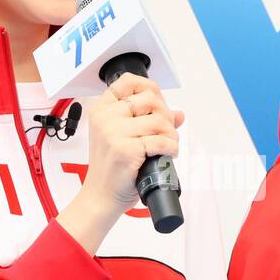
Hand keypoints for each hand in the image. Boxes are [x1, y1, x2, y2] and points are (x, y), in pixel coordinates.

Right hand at [57, 73, 183, 253]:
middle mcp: (105, 117)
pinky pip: (161, 141)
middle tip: (166, 131)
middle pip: (150, 99)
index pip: (128, 82)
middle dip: (165, 114)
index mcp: (101, 109)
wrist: (101, 196)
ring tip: (168, 145)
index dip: (150, 89)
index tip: (158, 104)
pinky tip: (167, 154)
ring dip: (171, 134)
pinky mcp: (125, 150)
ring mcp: (113, 133)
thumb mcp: (123, 138)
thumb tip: (179, 114)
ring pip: (159, 120)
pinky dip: (171, 148)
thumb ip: (149, 122)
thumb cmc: (112, 168)